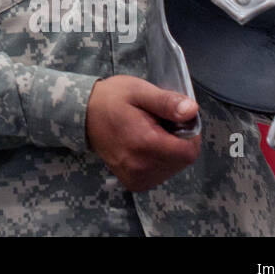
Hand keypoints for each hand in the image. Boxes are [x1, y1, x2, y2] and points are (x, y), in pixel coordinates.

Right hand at [86, 75, 200, 191]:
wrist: (83, 114)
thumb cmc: (112, 98)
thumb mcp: (139, 91)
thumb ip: (166, 102)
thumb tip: (192, 111)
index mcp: (145, 144)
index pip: (189, 151)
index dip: (190, 133)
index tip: (175, 119)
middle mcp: (141, 167)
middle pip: (182, 160)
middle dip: (178, 140)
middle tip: (158, 122)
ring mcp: (137, 178)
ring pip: (173, 167)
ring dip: (169, 150)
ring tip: (149, 132)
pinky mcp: (133, 183)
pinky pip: (160, 174)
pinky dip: (159, 159)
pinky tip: (145, 146)